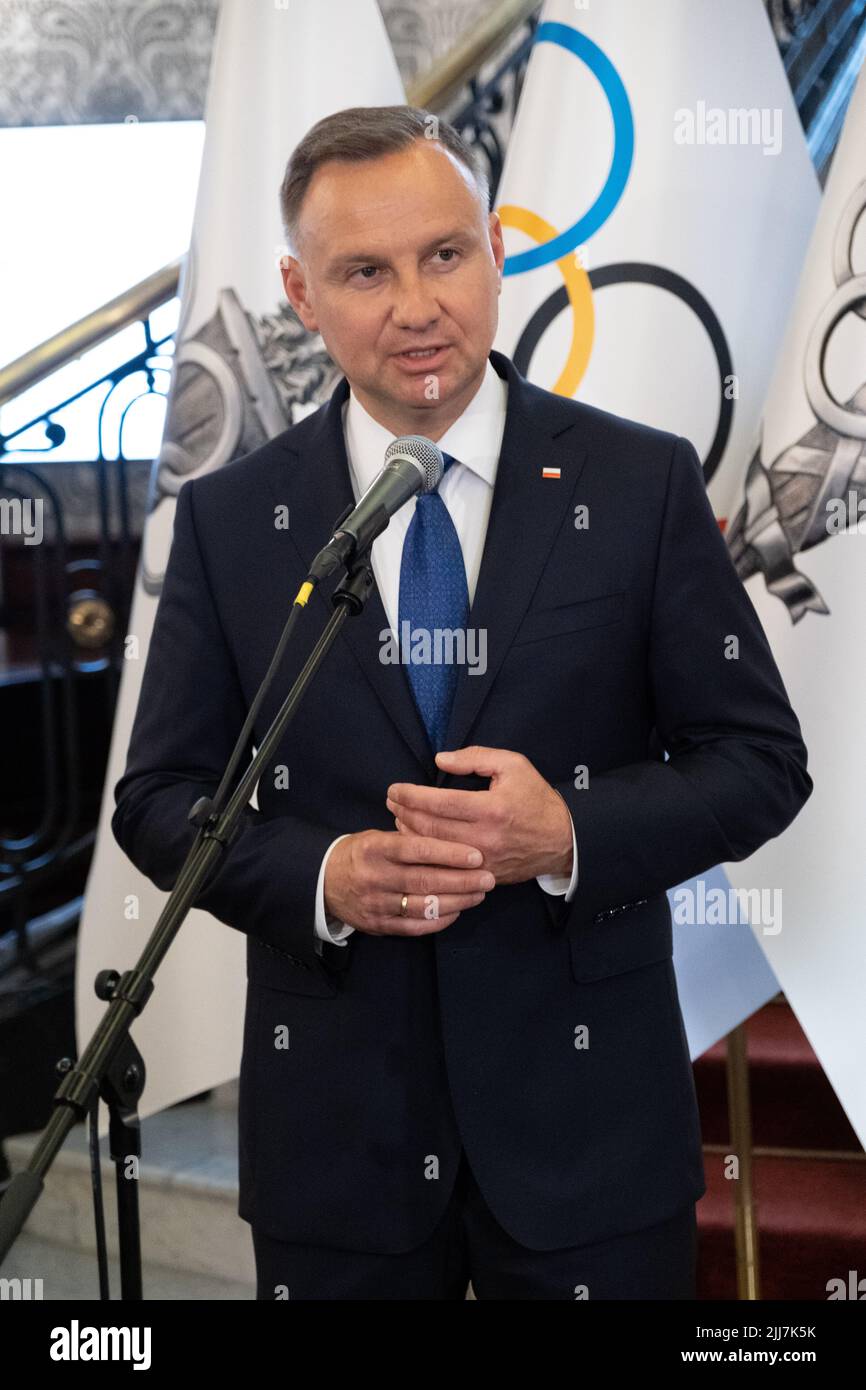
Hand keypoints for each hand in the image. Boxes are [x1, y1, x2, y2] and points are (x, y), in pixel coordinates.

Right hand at [323, 829, 494, 935]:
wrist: (323, 882)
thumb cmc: (360, 854)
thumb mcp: (377, 837)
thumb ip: (408, 839)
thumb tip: (450, 834)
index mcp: (375, 849)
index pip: (417, 850)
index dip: (449, 853)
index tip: (476, 855)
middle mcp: (375, 877)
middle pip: (425, 881)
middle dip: (461, 880)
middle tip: (488, 877)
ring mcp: (376, 904)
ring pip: (423, 906)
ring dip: (457, 901)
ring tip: (479, 893)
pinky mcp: (378, 926)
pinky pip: (415, 927)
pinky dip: (440, 920)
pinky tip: (458, 910)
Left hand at [386, 746, 572, 884]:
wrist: (563, 840)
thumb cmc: (536, 798)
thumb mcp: (513, 765)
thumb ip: (475, 758)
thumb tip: (440, 760)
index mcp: (491, 808)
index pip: (439, 802)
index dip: (411, 795)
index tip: (394, 789)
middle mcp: (485, 838)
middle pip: (430, 828)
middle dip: (404, 813)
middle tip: (391, 801)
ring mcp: (483, 861)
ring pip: (435, 850)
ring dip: (410, 833)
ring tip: (398, 818)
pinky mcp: (483, 876)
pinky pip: (447, 867)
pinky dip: (427, 854)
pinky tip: (417, 841)